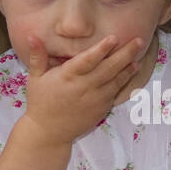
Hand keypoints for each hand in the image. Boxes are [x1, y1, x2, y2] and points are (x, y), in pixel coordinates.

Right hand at [19, 34, 141, 146]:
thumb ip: (37, 56)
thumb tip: (32, 36)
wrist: (49, 133)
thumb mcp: (35, 78)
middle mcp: (84, 87)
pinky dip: (125, 81)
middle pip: (108, 68)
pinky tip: (132, 70)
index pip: (88, 60)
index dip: (101, 49)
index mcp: (68, 77)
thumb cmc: (41, 102)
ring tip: (139, 54)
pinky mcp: (101, 109)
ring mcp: (95, 99)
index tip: (114, 38)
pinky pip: (115, 92)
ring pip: (116, 80)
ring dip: (128, 67)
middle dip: (125, 54)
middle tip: (139, 41)